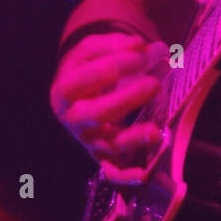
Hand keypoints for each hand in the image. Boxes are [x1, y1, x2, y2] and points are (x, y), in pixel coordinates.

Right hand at [49, 32, 167, 185]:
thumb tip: (140, 46)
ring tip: (155, 132)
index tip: (141, 54)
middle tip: (153, 84)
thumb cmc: (85, 69)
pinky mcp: (102, 156)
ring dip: (133, 139)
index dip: (117, 65)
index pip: (86, 79)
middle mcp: (74, 119)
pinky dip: (126, 176)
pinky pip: (112, 171)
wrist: (73, 94)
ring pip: (109, 145)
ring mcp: (88, 140)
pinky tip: (143, 173)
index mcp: (65, 91)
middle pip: (97, 114)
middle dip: (126, 99)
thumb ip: (113, 44)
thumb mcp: (90, 50)